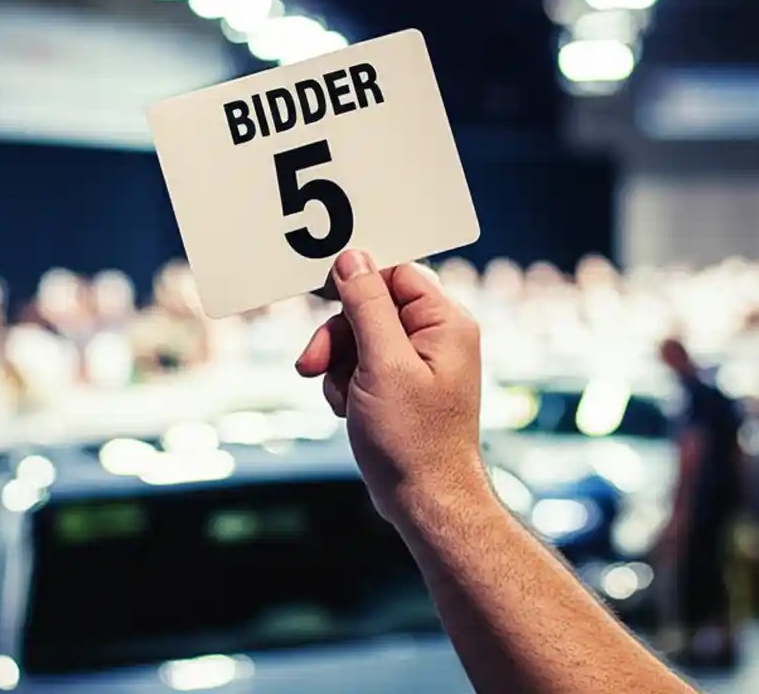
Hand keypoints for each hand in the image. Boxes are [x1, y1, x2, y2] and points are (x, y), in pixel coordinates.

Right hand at [296, 250, 485, 519]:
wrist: (423, 500)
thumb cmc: (412, 438)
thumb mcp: (382, 364)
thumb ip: (366, 306)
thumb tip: (352, 258)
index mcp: (445, 323)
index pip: (395, 274)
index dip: (357, 284)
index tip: (324, 300)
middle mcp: (437, 337)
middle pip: (370, 306)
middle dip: (338, 336)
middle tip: (313, 364)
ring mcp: (419, 363)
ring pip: (358, 338)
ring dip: (337, 365)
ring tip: (340, 400)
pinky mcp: (401, 386)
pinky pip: (360, 366)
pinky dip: (345, 385)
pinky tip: (348, 411)